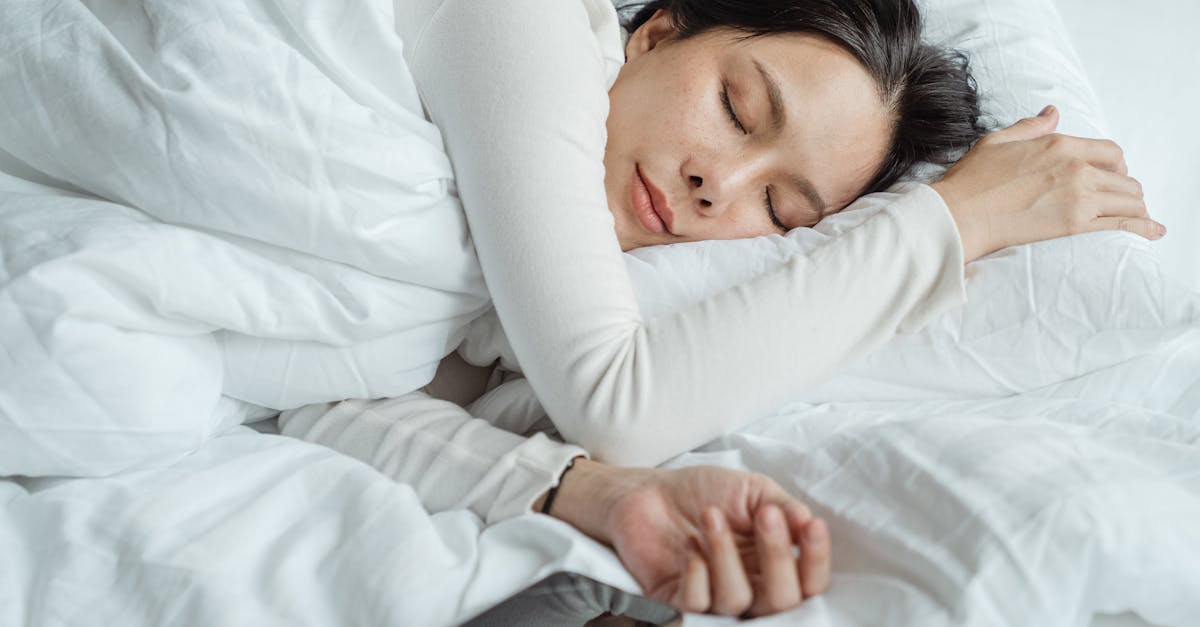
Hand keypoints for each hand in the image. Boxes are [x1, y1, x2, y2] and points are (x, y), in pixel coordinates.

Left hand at [540, 459, 830, 616]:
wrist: (649, 490)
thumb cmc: (704, 491)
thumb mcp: (753, 490)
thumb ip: (784, 507)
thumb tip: (808, 522)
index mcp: (773, 563)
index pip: (809, 581)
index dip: (816, 560)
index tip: (810, 525)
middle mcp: (750, 587)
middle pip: (781, 601)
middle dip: (777, 556)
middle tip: (764, 515)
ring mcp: (714, 598)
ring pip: (737, 600)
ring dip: (726, 554)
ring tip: (711, 515)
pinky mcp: (678, 601)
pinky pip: (697, 604)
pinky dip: (696, 573)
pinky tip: (689, 545)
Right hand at [931, 105, 1164, 261]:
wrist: (960, 214)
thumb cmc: (971, 180)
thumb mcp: (998, 141)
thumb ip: (1030, 127)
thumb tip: (1052, 114)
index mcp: (1060, 144)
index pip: (1110, 151)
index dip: (1117, 164)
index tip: (1112, 175)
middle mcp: (1077, 167)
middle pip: (1124, 177)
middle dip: (1126, 189)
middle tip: (1119, 201)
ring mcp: (1079, 196)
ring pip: (1129, 200)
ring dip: (1134, 208)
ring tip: (1135, 217)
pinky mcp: (1075, 224)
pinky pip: (1122, 224)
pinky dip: (1143, 227)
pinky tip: (1154, 231)